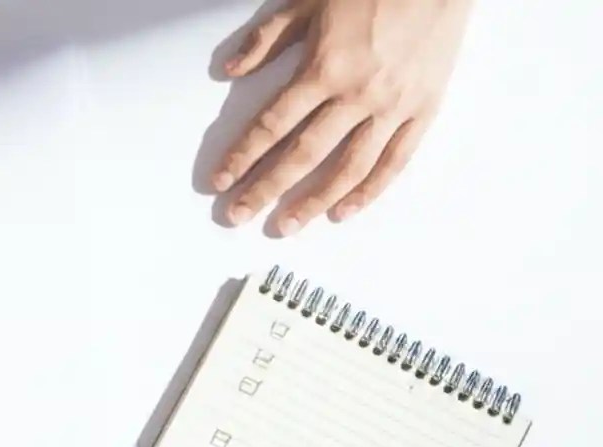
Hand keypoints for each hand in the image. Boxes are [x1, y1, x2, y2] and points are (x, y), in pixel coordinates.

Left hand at [211, 0, 473, 234]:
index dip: (243, 156)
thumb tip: (230, 71)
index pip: (273, 125)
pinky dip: (370, 191)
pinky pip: (395, 161)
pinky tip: (344, 211)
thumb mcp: (308, 2)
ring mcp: (393, 107)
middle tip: (238, 216)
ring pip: (348, 168)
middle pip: (302, 155)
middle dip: (266, 190)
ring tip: (287, 227)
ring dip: (314, 202)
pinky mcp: (424, 110)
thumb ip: (267, 38)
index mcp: (323, 69)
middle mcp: (356, 95)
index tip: (220, 182)